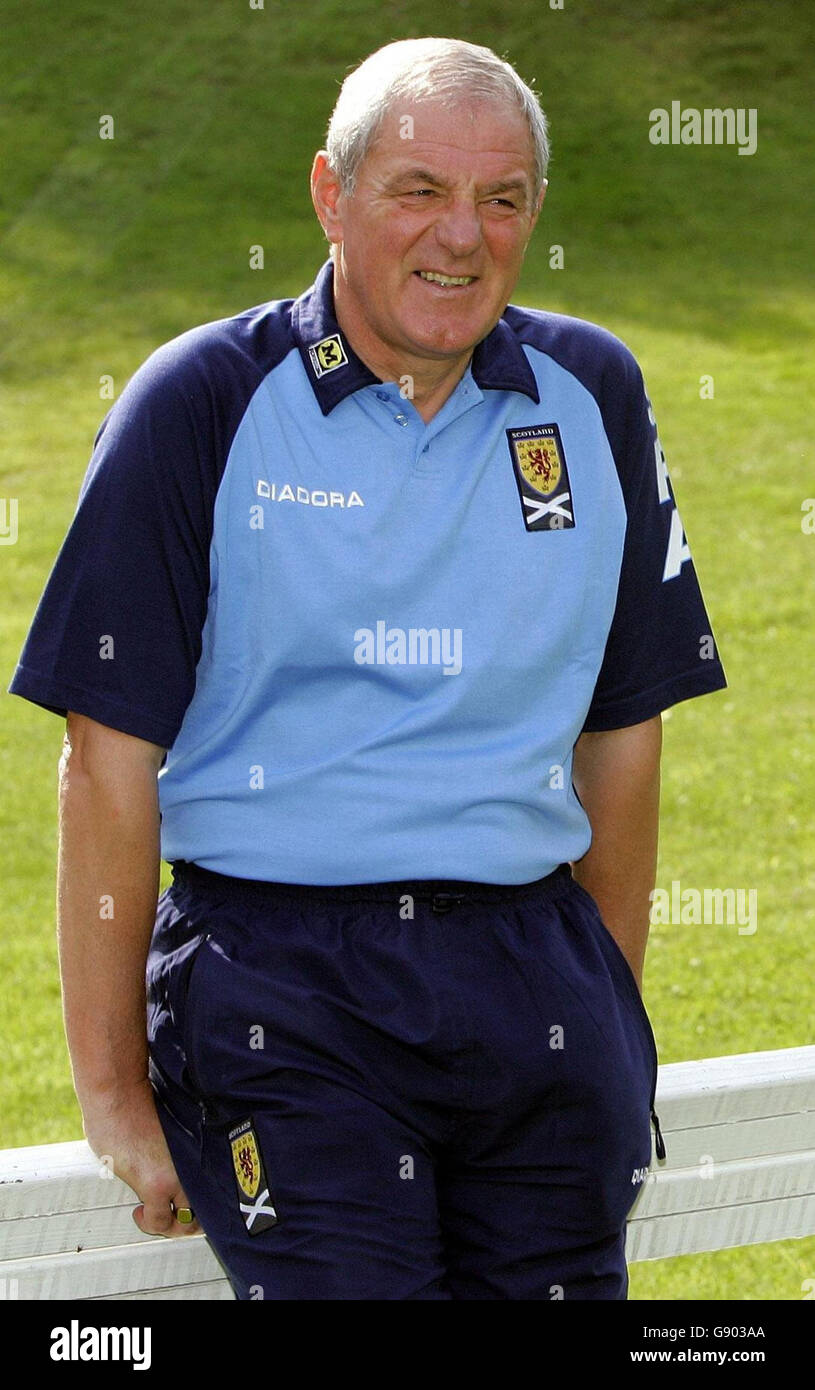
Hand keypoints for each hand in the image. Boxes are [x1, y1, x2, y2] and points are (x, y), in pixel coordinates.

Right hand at [81, 1076, 201, 1237]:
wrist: (119, 1093)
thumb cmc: (136, 1101)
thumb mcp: (165, 1123)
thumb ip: (172, 1143)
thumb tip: (166, 1152)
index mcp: (198, 1148)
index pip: (214, 1185)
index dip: (204, 1201)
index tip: (193, 1206)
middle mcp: (194, 1164)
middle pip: (206, 1207)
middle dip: (192, 1220)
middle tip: (175, 1219)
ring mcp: (177, 1175)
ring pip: (186, 1219)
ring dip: (171, 1225)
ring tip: (154, 1216)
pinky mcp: (155, 1184)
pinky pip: (159, 1220)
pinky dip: (149, 1223)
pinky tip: (139, 1213)